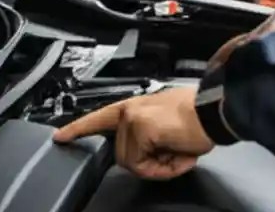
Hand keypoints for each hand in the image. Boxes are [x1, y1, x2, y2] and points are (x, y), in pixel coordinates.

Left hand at [52, 87, 214, 179]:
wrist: (215, 112)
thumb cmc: (199, 118)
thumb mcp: (166, 127)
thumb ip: (149, 137)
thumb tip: (149, 156)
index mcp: (135, 106)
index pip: (100, 117)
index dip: (78, 128)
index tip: (59, 136)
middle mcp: (130, 110)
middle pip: (123, 154)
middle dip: (148, 163)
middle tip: (174, 155)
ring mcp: (133, 119)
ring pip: (132, 162)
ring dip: (157, 166)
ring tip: (179, 152)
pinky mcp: (140, 130)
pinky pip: (142, 165)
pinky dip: (163, 169)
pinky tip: (179, 156)